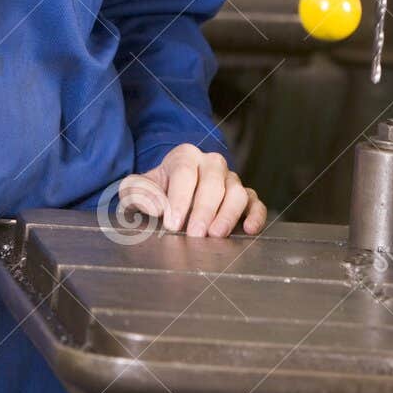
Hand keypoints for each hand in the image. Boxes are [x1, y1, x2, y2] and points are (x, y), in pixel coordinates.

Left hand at [117, 143, 266, 237]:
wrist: (170, 196)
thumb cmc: (155, 193)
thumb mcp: (137, 189)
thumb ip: (137, 193)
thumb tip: (158, 206)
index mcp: (185, 156)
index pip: (184, 172)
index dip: (179, 198)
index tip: (171, 223)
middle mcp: (211, 164)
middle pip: (213, 182)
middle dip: (204, 210)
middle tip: (194, 234)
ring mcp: (230, 179)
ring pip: (236, 192)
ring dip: (228, 214)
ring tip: (215, 235)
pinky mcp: (245, 196)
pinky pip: (255, 202)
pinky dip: (255, 215)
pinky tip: (248, 229)